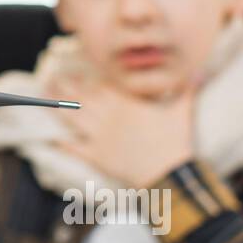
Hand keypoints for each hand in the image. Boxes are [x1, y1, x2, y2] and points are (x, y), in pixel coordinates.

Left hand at [47, 73, 196, 189]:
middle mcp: (108, 116)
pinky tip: (50, 136)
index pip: (99, 84)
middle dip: (63, 87)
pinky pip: (74, 147)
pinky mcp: (96, 155)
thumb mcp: (181, 111)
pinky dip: (62, 141)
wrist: (169, 173)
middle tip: (50, 79)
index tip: (71, 69)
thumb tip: (200, 72)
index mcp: (125, 103)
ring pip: (72, 117)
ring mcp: (99, 136)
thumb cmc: (175, 141)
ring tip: (43, 97)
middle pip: (79, 97)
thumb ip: (186, 89)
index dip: (83, 77)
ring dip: (55, 107)